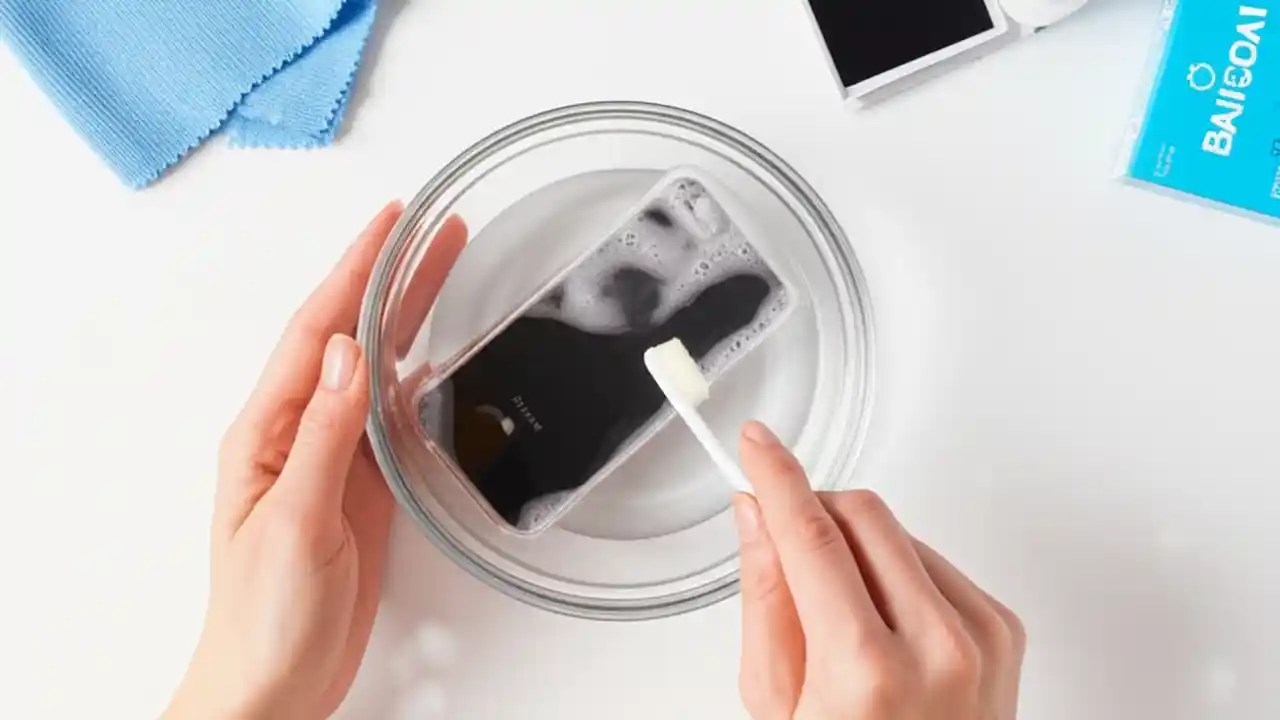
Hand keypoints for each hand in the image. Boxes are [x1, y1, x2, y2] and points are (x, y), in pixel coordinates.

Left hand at [165, 203, 465, 719]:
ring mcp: (333, 457)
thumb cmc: (263, 614)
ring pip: (376, 369)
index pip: (313, 332)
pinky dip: (418, 376)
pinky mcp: (362, 486)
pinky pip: (393, 416)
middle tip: (435, 231)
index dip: (352, 272)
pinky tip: (437, 355)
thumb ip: (320, 436)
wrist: (276, 681)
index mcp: (266, 431)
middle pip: (349, 336)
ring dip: (408, 318)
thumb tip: (344, 353)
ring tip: (444, 271)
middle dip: (389, 278)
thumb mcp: (291, 519)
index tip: (388, 224)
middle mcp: (297, 432)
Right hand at [733, 422, 1025, 719]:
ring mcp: (982, 636)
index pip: (810, 535)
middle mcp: (938, 648)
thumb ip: (766, 601)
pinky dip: (897, 573)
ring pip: (898, 531)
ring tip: (841, 616)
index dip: (777, 475)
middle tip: (785, 543)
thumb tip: (758, 519)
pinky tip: (882, 624)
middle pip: (861, 513)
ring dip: (856, 548)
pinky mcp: (1005, 629)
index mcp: (866, 672)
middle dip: (813, 511)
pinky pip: (934, 561)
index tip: (757, 443)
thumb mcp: (777, 705)